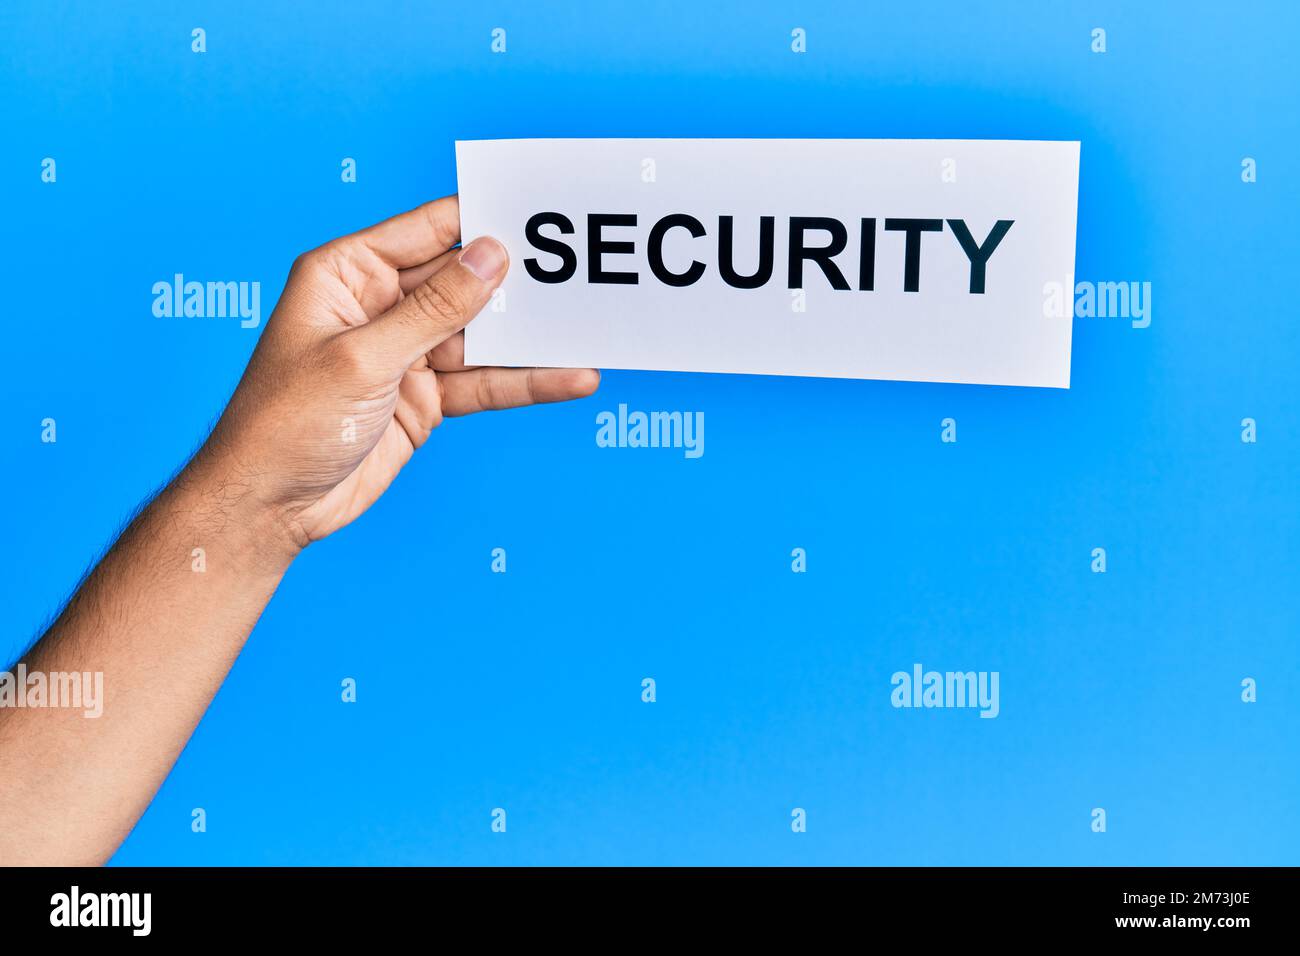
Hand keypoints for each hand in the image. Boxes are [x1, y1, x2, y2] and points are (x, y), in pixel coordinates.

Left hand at [200, 195, 598, 550]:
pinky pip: (485, 383)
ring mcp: (406, 354)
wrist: (269, 507)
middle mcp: (379, 306)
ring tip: (588, 327)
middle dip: (516, 282)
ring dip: (529, 338)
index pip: (425, 232)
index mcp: (347, 274)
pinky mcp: (426, 398)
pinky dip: (525, 383)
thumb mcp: (364, 358)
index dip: (480, 220)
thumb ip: (435, 310)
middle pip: (462, 282)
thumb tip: (490, 257)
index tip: (536, 211)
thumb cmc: (285, 422)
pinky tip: (569, 377)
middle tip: (579, 274)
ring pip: (481, 337)